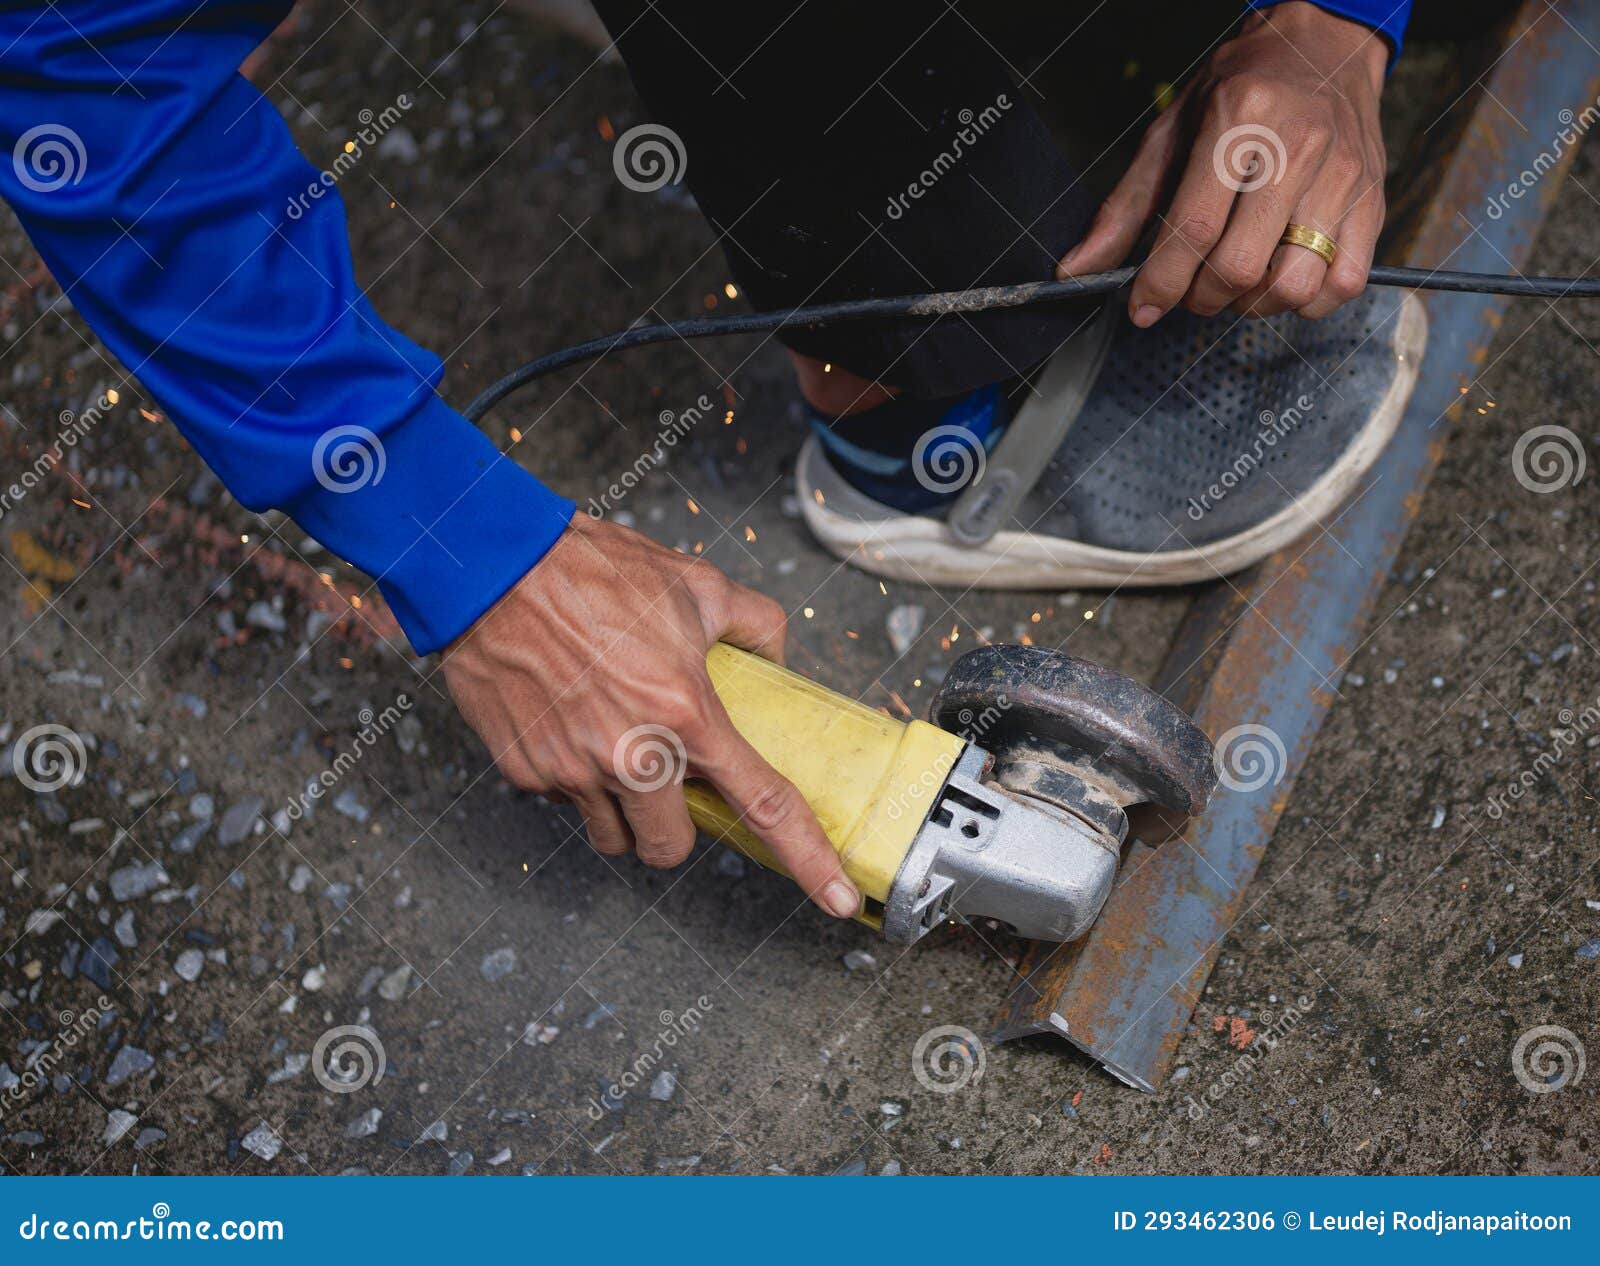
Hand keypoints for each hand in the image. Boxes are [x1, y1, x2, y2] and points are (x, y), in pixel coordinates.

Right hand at [441, 512, 861, 918]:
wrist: (492, 568)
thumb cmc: (592, 571)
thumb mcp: (696, 584)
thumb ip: (753, 625)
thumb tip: (775, 658)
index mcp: (686, 714)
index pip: (764, 804)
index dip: (808, 859)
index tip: (840, 902)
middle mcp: (632, 756)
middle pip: (671, 847)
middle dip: (675, 826)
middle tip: (669, 781)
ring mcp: (573, 771)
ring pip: (614, 836)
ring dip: (624, 811)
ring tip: (612, 747)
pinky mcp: (526, 772)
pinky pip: (563, 800)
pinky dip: (573, 776)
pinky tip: (567, 722)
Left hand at [1057, 1, 1388, 322]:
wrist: (1324, 45)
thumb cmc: (1240, 89)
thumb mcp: (1171, 130)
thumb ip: (1126, 206)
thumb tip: (1078, 269)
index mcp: (1239, 121)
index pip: (1195, 228)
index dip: (1162, 283)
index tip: (1142, 307)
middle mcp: (1298, 148)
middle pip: (1240, 267)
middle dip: (1201, 298)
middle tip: (1191, 289)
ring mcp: (1344, 178)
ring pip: (1291, 287)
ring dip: (1251, 306)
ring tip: (1237, 283)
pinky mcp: (1374, 202)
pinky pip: (1341, 285)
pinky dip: (1304, 302)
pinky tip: (1280, 277)